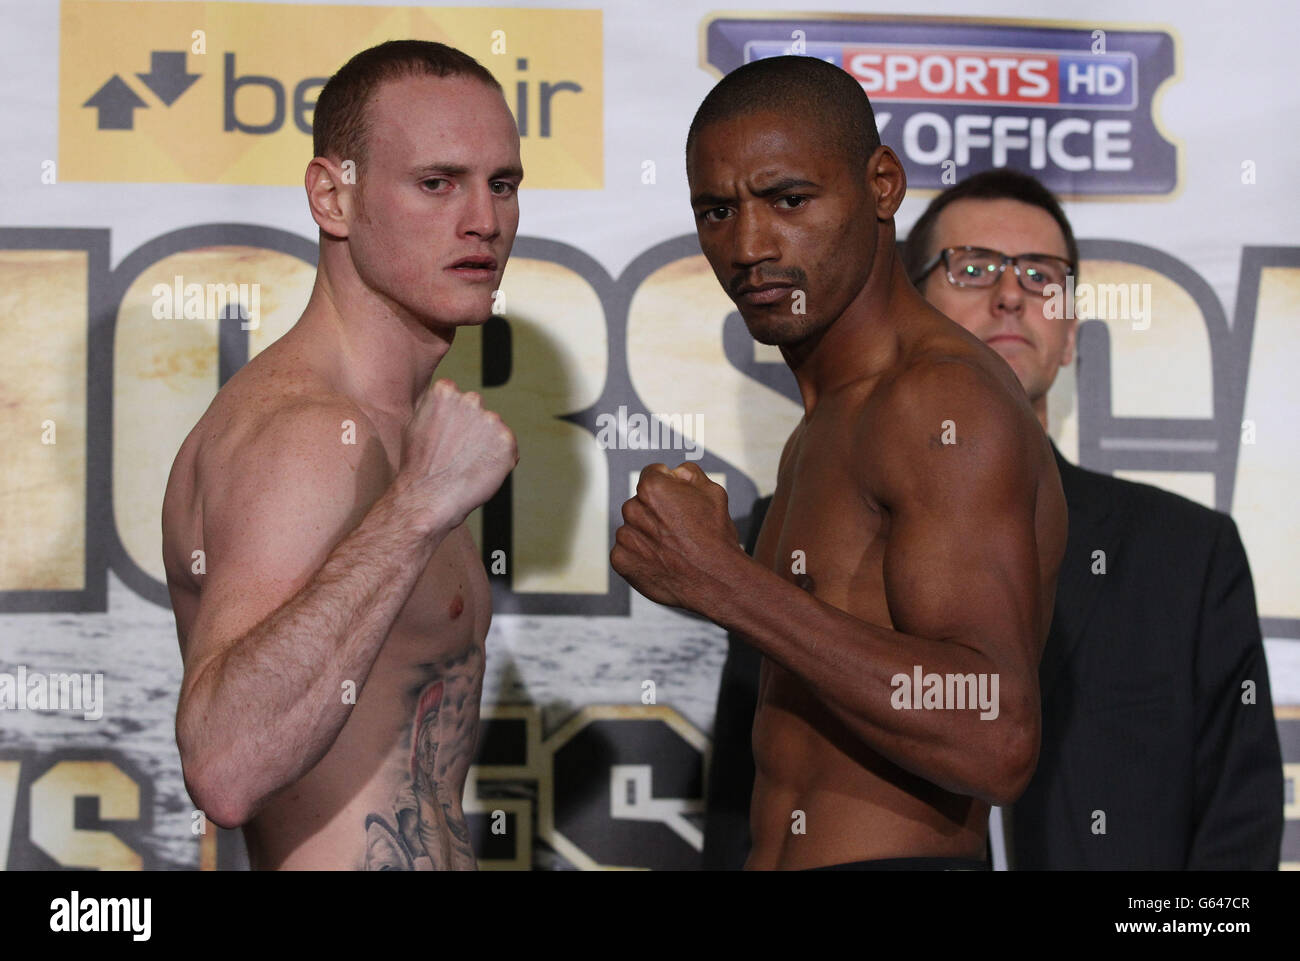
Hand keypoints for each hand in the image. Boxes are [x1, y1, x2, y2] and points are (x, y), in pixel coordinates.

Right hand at [398, 379, 517, 531]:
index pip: (457, 397)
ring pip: (493, 429)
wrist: (428, 496)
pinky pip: (507, 448)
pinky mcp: (507, 441)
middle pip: (477, 411)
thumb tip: (448, 396)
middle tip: (456, 454)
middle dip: (471, 429)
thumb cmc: (417, 464)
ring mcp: (491, 420)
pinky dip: (498, 459)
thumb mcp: (415, 423)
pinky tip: (479, 471)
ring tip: (465, 465)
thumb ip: (434, 406)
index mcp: (446, 390)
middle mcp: (471, 399)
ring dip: (486, 444)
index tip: (445, 438)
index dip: (452, 420)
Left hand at [611, 462, 741, 611]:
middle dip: (655, 511)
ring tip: (672, 546)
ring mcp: (626, 536)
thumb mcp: (714, 493)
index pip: (651, 475)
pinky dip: (639, 555)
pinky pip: (625, 551)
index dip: (667, 485)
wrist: (715, 580)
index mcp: (652, 489)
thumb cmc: (715, 540)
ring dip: (646, 534)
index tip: (674, 497)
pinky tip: (661, 559)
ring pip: (633, 528)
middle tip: (678, 527)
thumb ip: (690, 474)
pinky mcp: (621, 560)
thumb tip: (677, 471)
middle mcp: (633, 510)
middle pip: (640, 503)